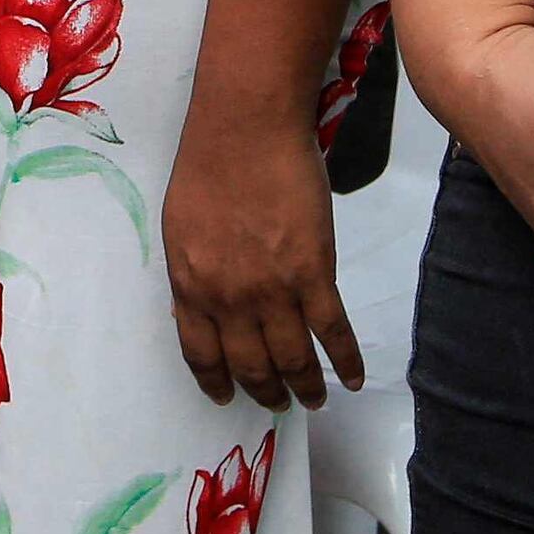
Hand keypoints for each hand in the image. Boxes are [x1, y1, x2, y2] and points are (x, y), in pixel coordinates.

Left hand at [161, 102, 363, 408]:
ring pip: (293, 358)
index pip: (201, 354)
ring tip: (314, 400)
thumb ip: (194, 271)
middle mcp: (229, 300)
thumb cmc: (208, 166)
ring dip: (305, 386)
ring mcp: (273, 290)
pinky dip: (345, 360)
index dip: (218, 382)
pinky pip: (333, 331)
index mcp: (190, 286)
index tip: (228, 396)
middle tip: (278, 403)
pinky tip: (353, 378)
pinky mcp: (314, 274)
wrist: (246, 130)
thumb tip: (207, 302)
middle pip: (250, 365)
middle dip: (266, 392)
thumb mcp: (180, 228)